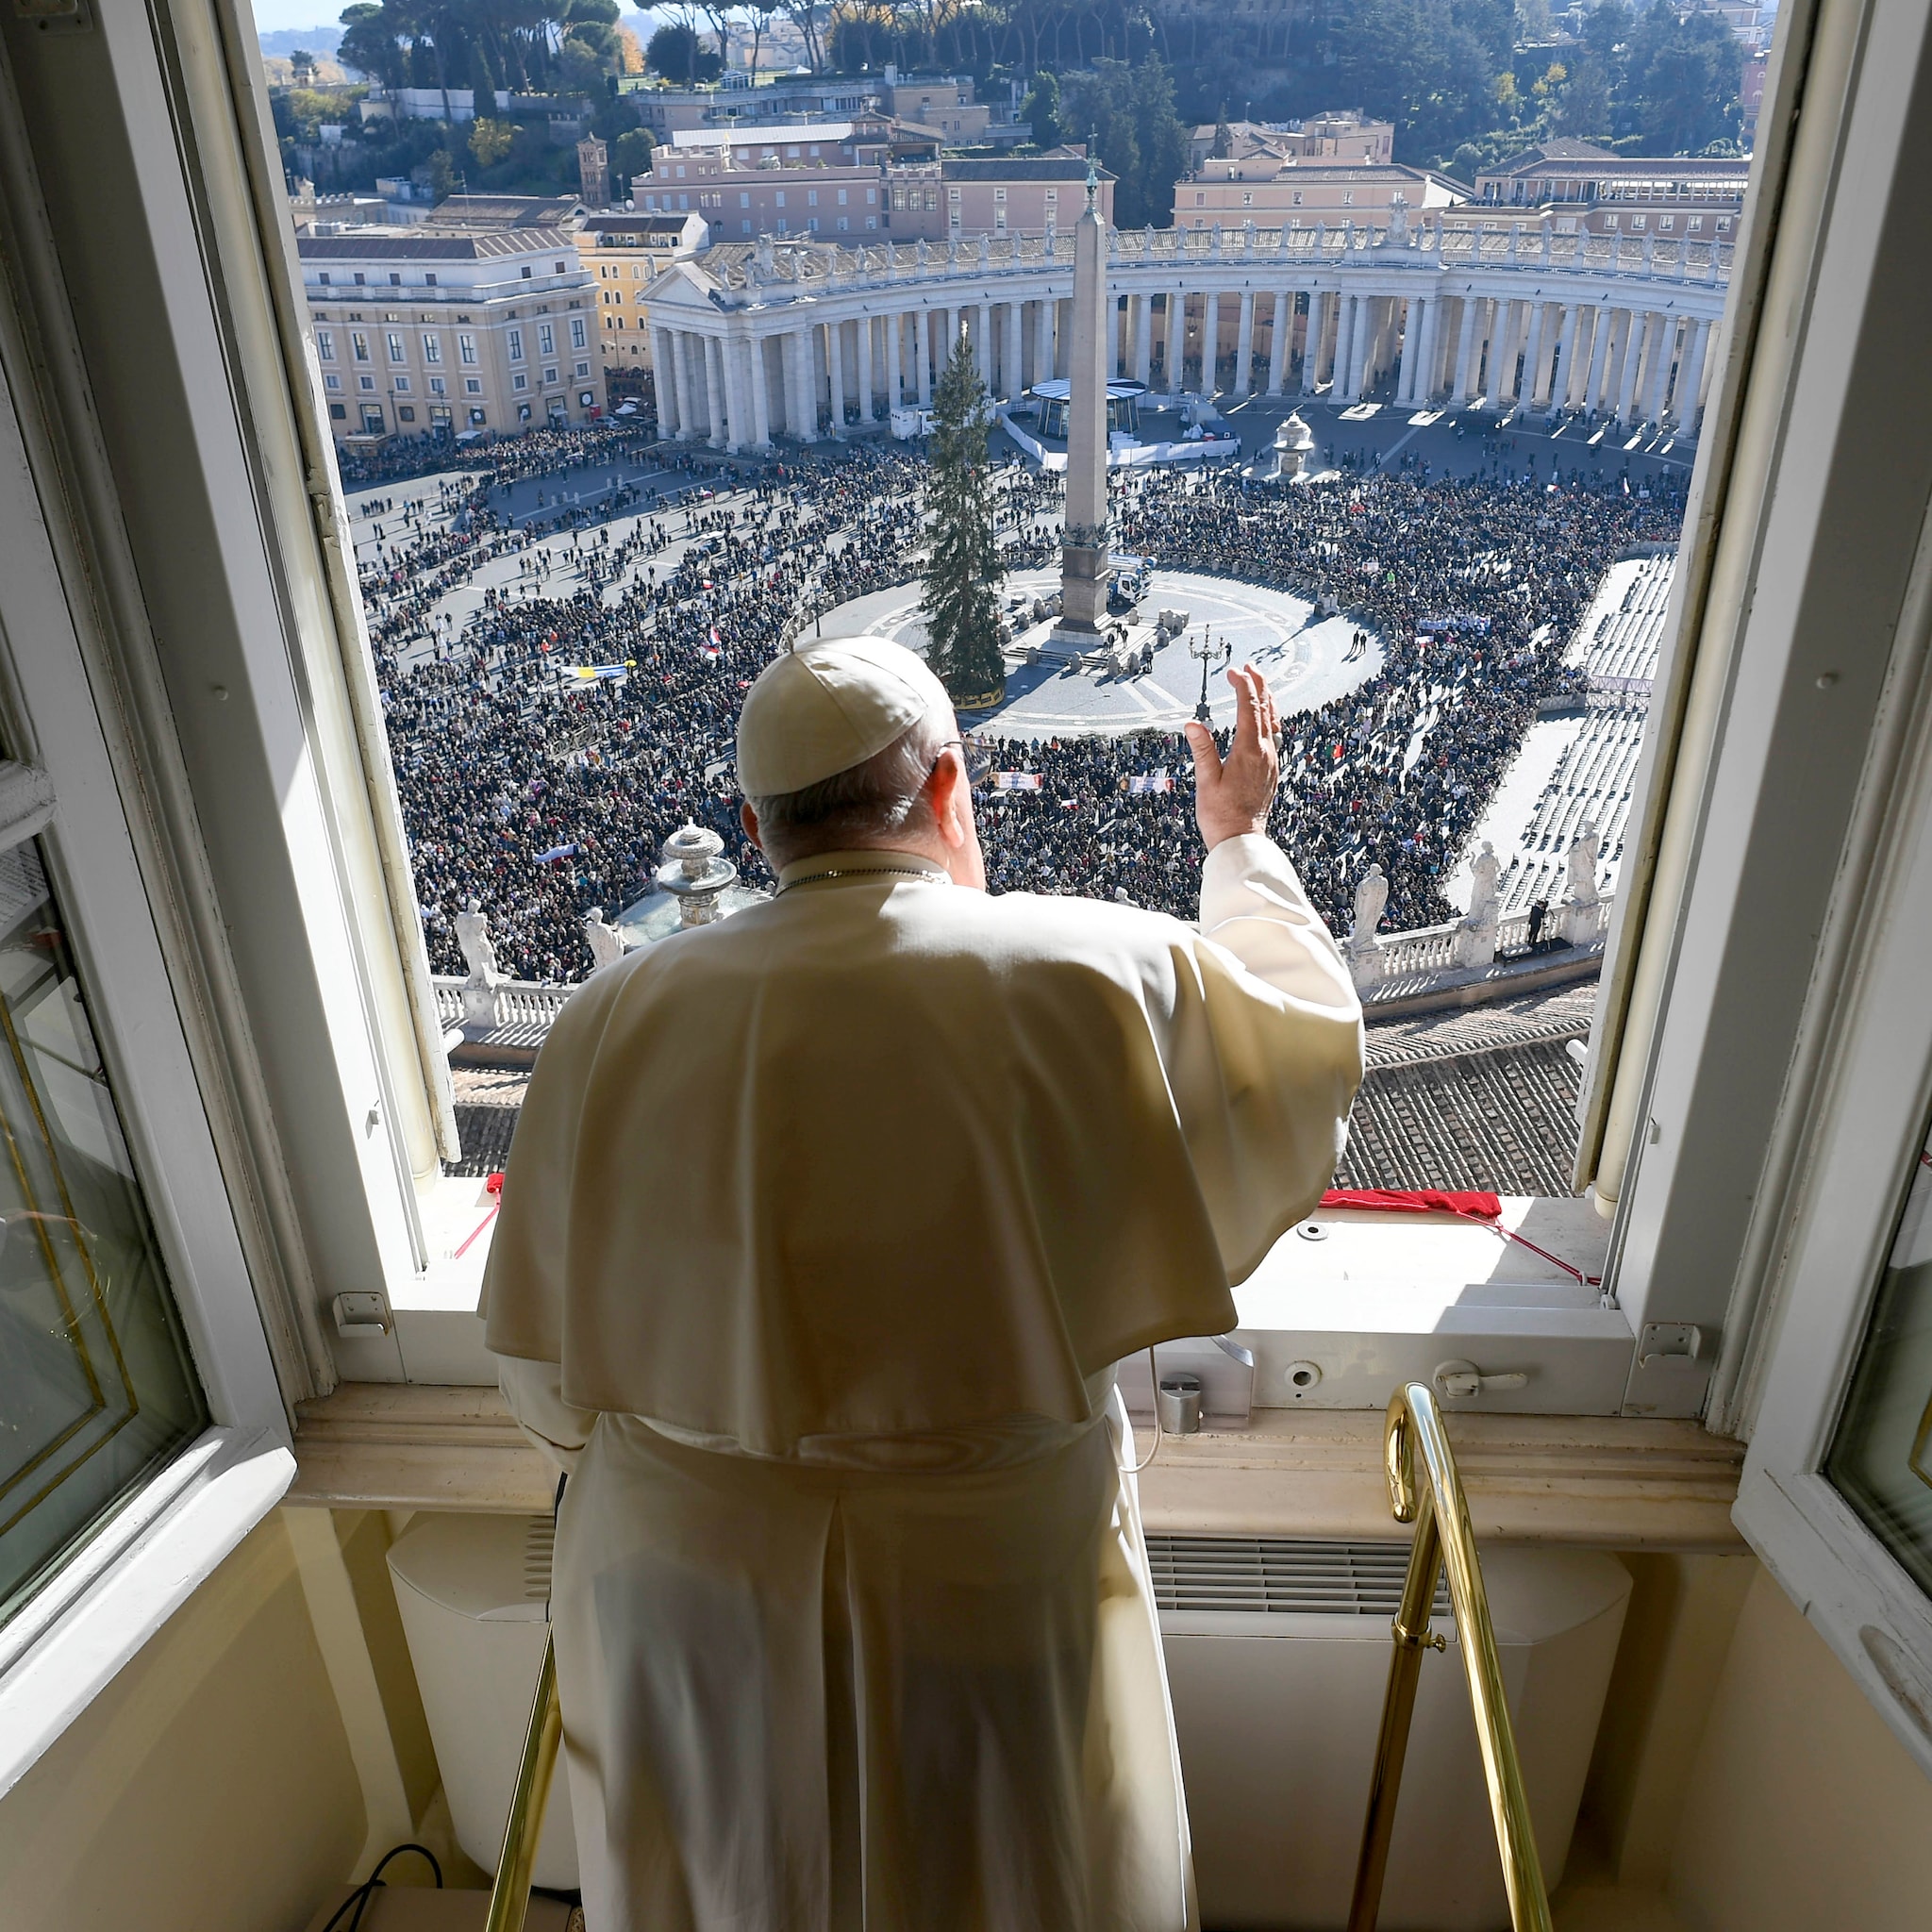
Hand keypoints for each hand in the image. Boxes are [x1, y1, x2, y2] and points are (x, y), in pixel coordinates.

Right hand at [1184, 664, 1279, 851]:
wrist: (1241, 841)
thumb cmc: (1221, 815)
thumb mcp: (1206, 781)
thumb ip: (1202, 750)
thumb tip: (1193, 723)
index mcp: (1249, 752)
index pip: (1248, 709)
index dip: (1242, 686)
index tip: (1233, 672)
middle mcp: (1265, 754)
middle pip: (1266, 710)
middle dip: (1258, 686)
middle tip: (1249, 668)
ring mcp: (1271, 762)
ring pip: (1273, 722)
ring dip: (1266, 701)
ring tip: (1259, 686)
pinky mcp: (1270, 772)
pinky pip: (1274, 737)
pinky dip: (1268, 719)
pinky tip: (1263, 720)